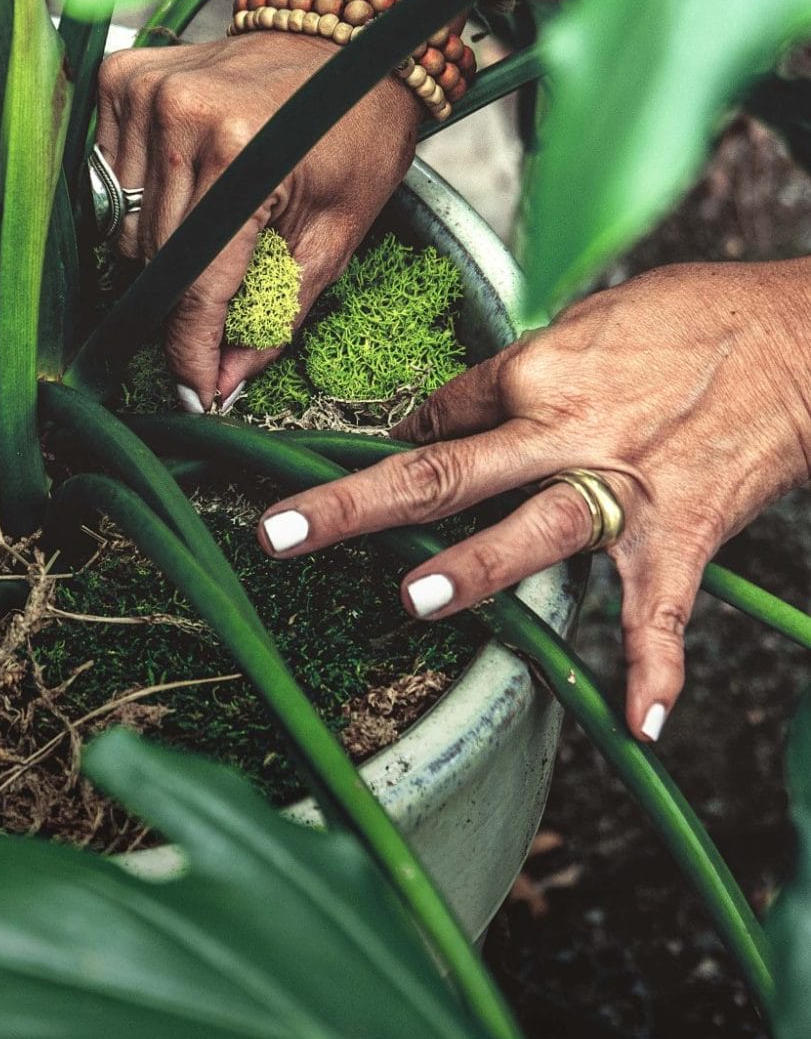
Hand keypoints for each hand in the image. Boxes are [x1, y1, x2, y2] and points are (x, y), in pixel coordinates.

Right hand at [94, 31, 416, 408]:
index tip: (195, 394)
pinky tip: (184, 181)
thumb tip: (226, 384)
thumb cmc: (355, 127)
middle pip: (152, 261)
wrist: (345, 34)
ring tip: (213, 226)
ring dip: (159, 249)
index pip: (197, 284)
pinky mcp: (121, 76)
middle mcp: (183, 117)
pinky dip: (139, 197)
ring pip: (121, 224)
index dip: (192, 351)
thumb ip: (280, 311)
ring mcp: (145, 91)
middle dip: (185, 301)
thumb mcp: (340, 228)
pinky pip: (107, 175)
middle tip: (221, 306)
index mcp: (246, 155)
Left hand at [256, 261, 810, 738]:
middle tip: (280, 533)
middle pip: (444, 469)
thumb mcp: (595, 316)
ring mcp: (625, 487)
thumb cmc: (702, 314)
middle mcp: (567, 429)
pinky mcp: (686, 531)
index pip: (441, 413)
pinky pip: (665, 612)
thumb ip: (532, 364)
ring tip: (410, 602)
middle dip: (356, 504)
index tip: (358, 472)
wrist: (801, 334)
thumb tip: (473, 397)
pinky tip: (639, 724)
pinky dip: (655, 671)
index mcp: (538, 370)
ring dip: (473, 570)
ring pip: (532, 531)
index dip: (396, 443)